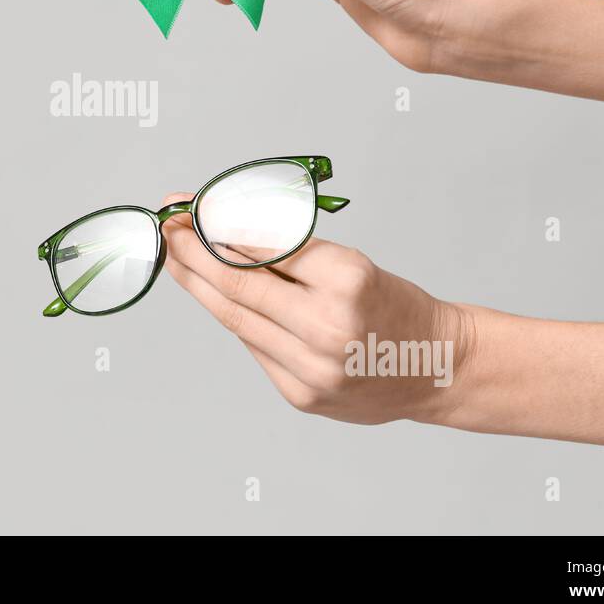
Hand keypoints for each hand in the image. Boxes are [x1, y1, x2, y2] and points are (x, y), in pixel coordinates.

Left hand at [158, 193, 471, 424]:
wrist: (437, 367)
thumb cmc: (393, 306)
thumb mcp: (352, 264)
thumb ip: (288, 256)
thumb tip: (219, 234)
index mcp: (347, 280)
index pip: (263, 246)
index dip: (215, 227)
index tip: (184, 209)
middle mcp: (328, 326)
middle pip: (239, 285)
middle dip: (193, 254)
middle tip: (166, 230)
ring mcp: (312, 368)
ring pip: (237, 320)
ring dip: (201, 288)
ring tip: (177, 262)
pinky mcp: (302, 395)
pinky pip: (255, 348)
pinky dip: (236, 320)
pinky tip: (219, 300)